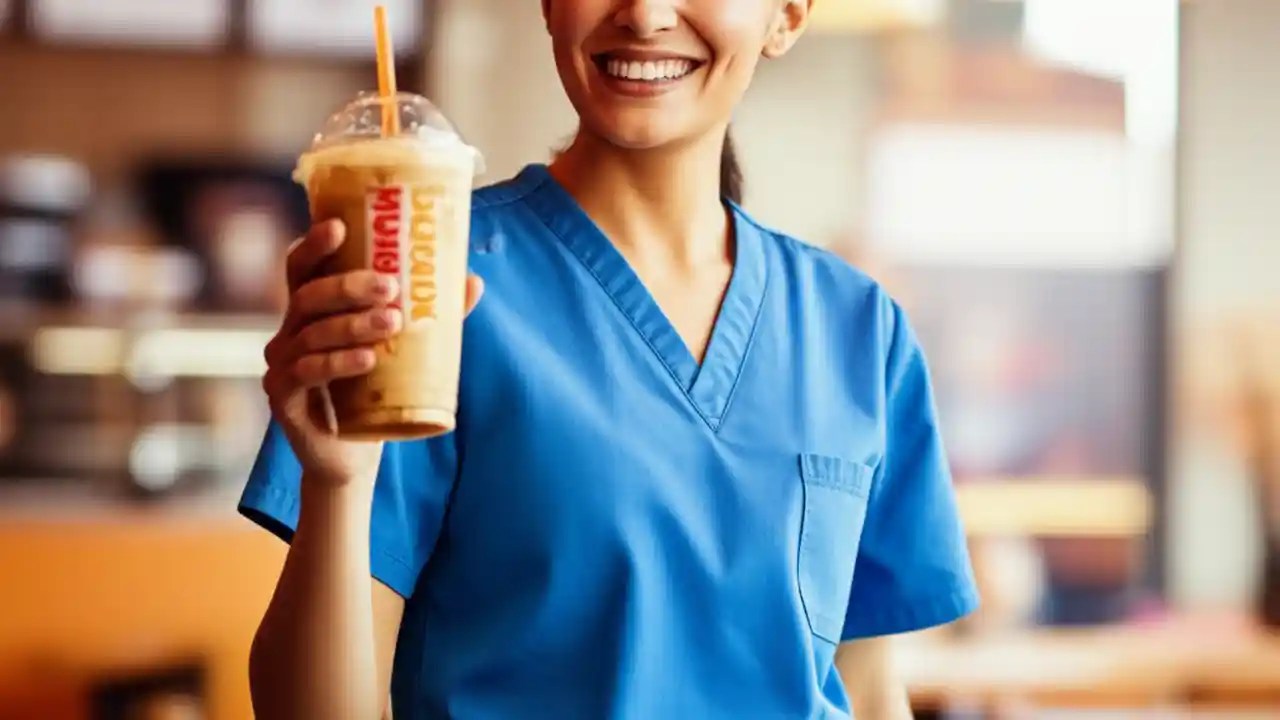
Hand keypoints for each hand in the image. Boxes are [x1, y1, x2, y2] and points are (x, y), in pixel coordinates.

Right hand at [261, 219, 484, 486]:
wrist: (354, 456)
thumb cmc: (373, 394)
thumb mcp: (404, 351)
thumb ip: (433, 317)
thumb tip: (473, 280)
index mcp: (311, 312)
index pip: (303, 268)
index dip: (315, 245)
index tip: (338, 226)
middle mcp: (289, 332)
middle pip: (308, 296)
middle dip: (347, 286)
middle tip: (390, 285)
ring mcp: (281, 364)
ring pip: (311, 334)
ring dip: (352, 324)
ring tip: (392, 323)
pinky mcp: (283, 397)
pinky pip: (306, 372)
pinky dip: (338, 363)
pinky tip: (367, 359)